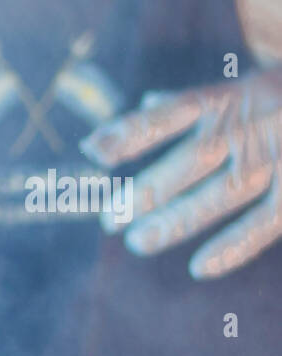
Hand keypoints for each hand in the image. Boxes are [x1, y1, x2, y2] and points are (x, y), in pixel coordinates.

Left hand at [80, 67, 281, 278]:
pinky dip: (235, 244)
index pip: (172, 114)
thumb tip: (147, 102)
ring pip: (223, 192)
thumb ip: (192, 101)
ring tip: (137, 242)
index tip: (92, 151)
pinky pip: (266, 219)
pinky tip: (200, 267)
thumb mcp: (241, 88)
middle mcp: (250, 126)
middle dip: (150, 190)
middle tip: (109, 219)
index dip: (133, 131)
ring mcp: (276, 156)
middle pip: (192, 161)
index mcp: (228, 99)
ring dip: (180, 220)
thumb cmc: (281, 96)